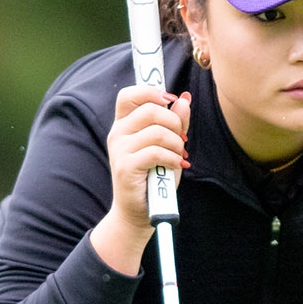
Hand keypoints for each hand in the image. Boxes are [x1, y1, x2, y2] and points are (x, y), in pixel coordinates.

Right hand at [105, 85, 191, 227]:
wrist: (140, 212)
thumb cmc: (155, 177)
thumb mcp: (169, 146)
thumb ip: (175, 122)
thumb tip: (184, 98)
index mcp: (124, 124)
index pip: (129, 95)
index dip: (151, 91)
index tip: (170, 100)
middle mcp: (118, 133)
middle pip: (150, 110)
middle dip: (175, 122)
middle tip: (181, 138)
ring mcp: (119, 150)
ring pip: (157, 131)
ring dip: (176, 144)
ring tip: (178, 156)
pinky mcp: (126, 167)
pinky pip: (156, 152)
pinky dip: (172, 158)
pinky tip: (175, 166)